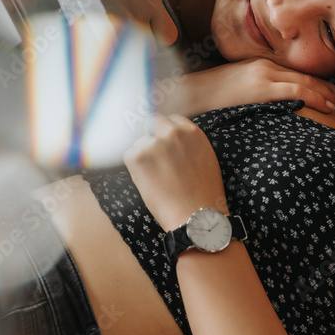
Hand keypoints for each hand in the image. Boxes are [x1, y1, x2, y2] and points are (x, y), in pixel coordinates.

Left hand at [123, 115, 225, 230]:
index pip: (172, 120)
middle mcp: (173, 133)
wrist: (195, 215)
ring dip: (143, 156)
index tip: (165, 145)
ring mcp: (154, 144)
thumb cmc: (203, 193)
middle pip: (152, 123)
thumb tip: (172, 139)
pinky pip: (129, 156)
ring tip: (155, 178)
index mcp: (192, 132)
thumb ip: (190, 144)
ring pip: (140, 143)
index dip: (166, 133)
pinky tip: (148, 182)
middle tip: (154, 159)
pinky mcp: (138, 157)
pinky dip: (134, 168)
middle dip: (152, 138)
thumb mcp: (205, 159)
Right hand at [179, 58, 334, 116]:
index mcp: (260, 67)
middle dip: (330, 90)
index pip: (298, 75)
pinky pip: (293, 90)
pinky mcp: (258, 87)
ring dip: (328, 94)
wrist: (185, 93)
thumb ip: (253, 96)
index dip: (321, 86)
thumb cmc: (206, 98)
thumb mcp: (233, 92)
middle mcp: (265, 67)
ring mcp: (263, 75)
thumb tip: (269, 113)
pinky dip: (313, 95)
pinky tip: (327, 105)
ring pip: (305, 81)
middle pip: (307, 76)